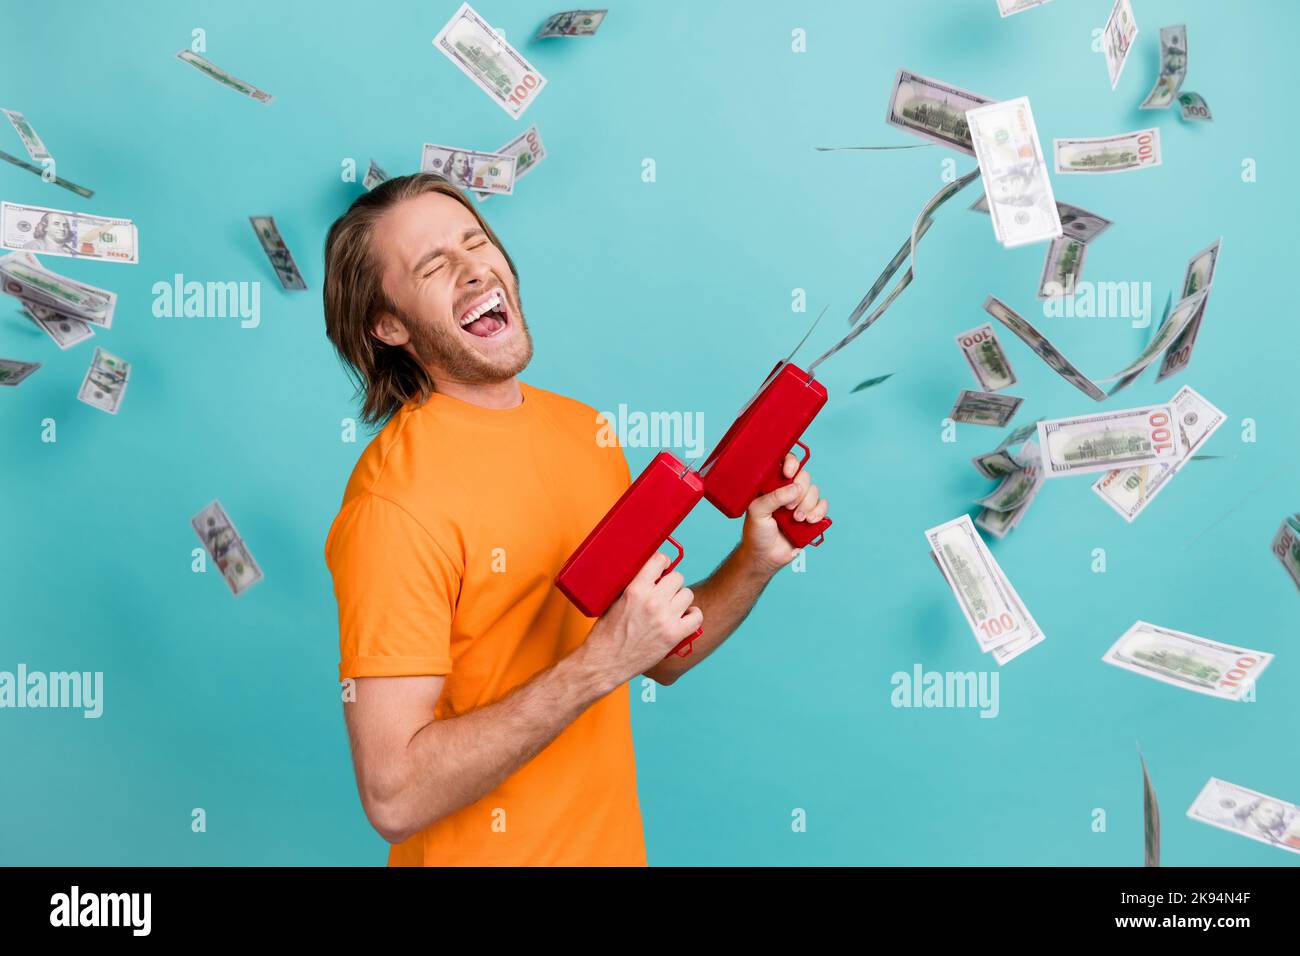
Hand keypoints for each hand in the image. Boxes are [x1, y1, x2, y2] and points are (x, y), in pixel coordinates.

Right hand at [582, 552, 702, 687]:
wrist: (606, 662)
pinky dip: (693, 616)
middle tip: (665, 593)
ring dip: (681, 599)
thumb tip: (645, 575)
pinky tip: (684, 618)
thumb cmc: (606, 634)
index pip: (659, 560)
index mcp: (635, 590)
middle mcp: (652, 602)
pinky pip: (696, 617)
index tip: (662, 568)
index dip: (663, 563)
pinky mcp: (674, 635)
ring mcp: (665, 619)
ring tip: (672, 607)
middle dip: (671, 584)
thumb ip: (630, 586)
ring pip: (688, 594)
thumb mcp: (612, 602)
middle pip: (677, 577)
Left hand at [740, 453, 828, 573]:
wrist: (765, 556)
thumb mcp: (757, 511)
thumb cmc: (756, 533)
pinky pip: (823, 505)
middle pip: (804, 476)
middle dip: (799, 492)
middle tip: (788, 508)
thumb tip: (795, 488)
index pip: (785, 462)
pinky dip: (818, 512)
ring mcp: (800, 502)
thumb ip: (774, 497)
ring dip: (807, 505)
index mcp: (772, 484)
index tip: (788, 474)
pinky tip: (808, 521)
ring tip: (796, 519)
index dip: (791, 463)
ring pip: (814, 491)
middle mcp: (787, 490)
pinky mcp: (811, 514)